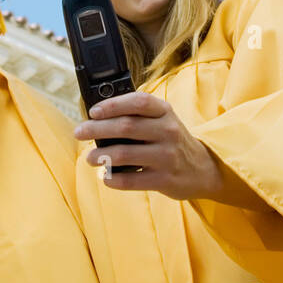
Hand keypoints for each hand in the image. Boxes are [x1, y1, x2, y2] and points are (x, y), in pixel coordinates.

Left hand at [75, 92, 262, 207]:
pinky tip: (105, 176)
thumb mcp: (163, 121)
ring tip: (89, 158)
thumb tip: (97, 117)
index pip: (138, 102)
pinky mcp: (164, 180)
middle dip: (97, 129)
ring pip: (126, 153)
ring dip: (102, 155)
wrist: (203, 169)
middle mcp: (168, 131)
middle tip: (79, 132)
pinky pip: (132, 180)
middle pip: (126, 126)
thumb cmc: (172, 141)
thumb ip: (138, 115)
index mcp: (165, 112)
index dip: (113, 104)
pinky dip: (113, 179)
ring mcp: (167, 156)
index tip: (93, 111)